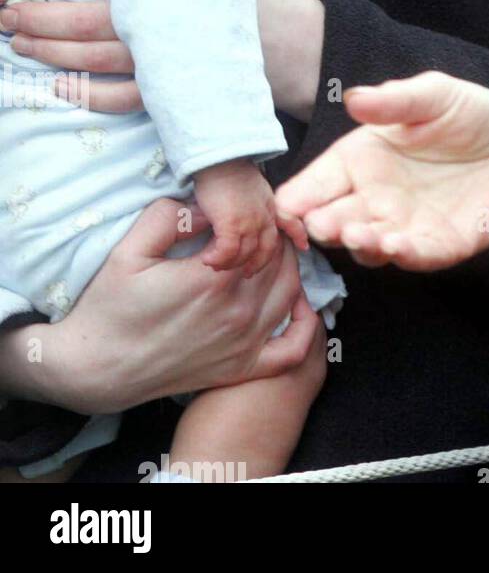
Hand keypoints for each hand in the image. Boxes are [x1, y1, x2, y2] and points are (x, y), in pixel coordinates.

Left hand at [0, 0, 324, 115]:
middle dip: (43, 16)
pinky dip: (90, 96)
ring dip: (53, 52)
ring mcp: (167, 60)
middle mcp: (165, 20)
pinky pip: (124, 98)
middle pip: (92, 21)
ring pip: (98, 60)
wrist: (291, 42)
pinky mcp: (173, 89)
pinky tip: (60, 87)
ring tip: (20, 40)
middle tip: (8, 10)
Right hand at [7, 199, 316, 414]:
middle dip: (275, 239)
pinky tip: (297, 306)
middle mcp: (238, 311)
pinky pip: (293, 350)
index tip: (246, 212)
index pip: (263, 234)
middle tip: (260, 229)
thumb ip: (169, 216)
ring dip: (290, 268)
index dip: (260, 218)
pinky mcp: (241, 368)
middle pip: (281, 260)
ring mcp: (244, 343)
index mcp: (215, 277)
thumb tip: (208, 206)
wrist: (95, 368)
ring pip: (292, 293)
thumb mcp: (129, 250)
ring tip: (271, 254)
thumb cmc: (109, 307)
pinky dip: (307, 326)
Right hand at [193, 159, 307, 274]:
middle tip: (247, 272)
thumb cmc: (229, 171)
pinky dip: (218, 258)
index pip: (291, 222)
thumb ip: (256, 203)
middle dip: (257, 263)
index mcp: (270, 205)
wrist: (219, 158)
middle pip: (267, 249)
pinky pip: (228, 251)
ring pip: (246, 254)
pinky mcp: (231, 224)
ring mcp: (250, 221)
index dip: (298, 235)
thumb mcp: (253, 187)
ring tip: (217, 264)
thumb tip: (246, 216)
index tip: (304, 246)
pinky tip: (208, 259)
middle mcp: (264, 215)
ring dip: (230, 263)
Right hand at [276, 70, 488, 269]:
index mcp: (359, 160)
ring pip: (365, 246)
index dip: (292, 201)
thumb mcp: (434, 95)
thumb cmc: (474, 118)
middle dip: (319, 226)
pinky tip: (395, 246)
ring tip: (355, 232)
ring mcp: (402, 225)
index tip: (284, 209)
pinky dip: (400, 255)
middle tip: (318, 223)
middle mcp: (372, 198)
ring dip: (358, 243)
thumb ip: (394, 100)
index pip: (310, 186)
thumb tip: (353, 97)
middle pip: (329, 221)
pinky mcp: (437, 246)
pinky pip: (412, 257)